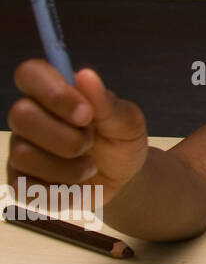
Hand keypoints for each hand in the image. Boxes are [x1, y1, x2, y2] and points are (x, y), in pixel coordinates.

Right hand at [7, 60, 149, 204]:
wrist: (124, 179)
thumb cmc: (121, 140)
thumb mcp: (127, 122)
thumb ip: (106, 102)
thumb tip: (85, 75)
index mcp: (54, 92)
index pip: (30, 74)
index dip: (53, 92)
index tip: (85, 114)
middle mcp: (30, 116)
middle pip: (20, 115)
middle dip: (65, 136)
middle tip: (91, 142)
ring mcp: (21, 148)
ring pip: (23, 154)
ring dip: (67, 166)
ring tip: (90, 166)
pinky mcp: (20, 181)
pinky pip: (24, 186)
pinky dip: (59, 190)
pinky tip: (77, 185)